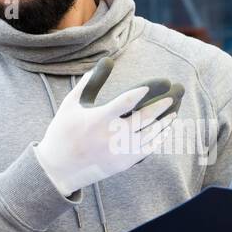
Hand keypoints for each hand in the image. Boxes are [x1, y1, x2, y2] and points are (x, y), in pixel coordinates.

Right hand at [33, 57, 183, 196]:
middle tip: (172, 98)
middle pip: (143, 118)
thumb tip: (105, 62)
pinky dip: (158, 140)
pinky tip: (164, 131)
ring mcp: (118, 151)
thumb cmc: (63, 133)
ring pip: (149, 135)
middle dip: (160, 107)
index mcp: (98, 119)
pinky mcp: (123, 163)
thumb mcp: (70, 105)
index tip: (152, 85)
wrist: (58, 169)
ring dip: (163, 124)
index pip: (125, 102)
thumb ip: (88, 83)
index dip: (140, 92)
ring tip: (173, 113)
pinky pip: (147, 150)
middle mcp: (111, 136)